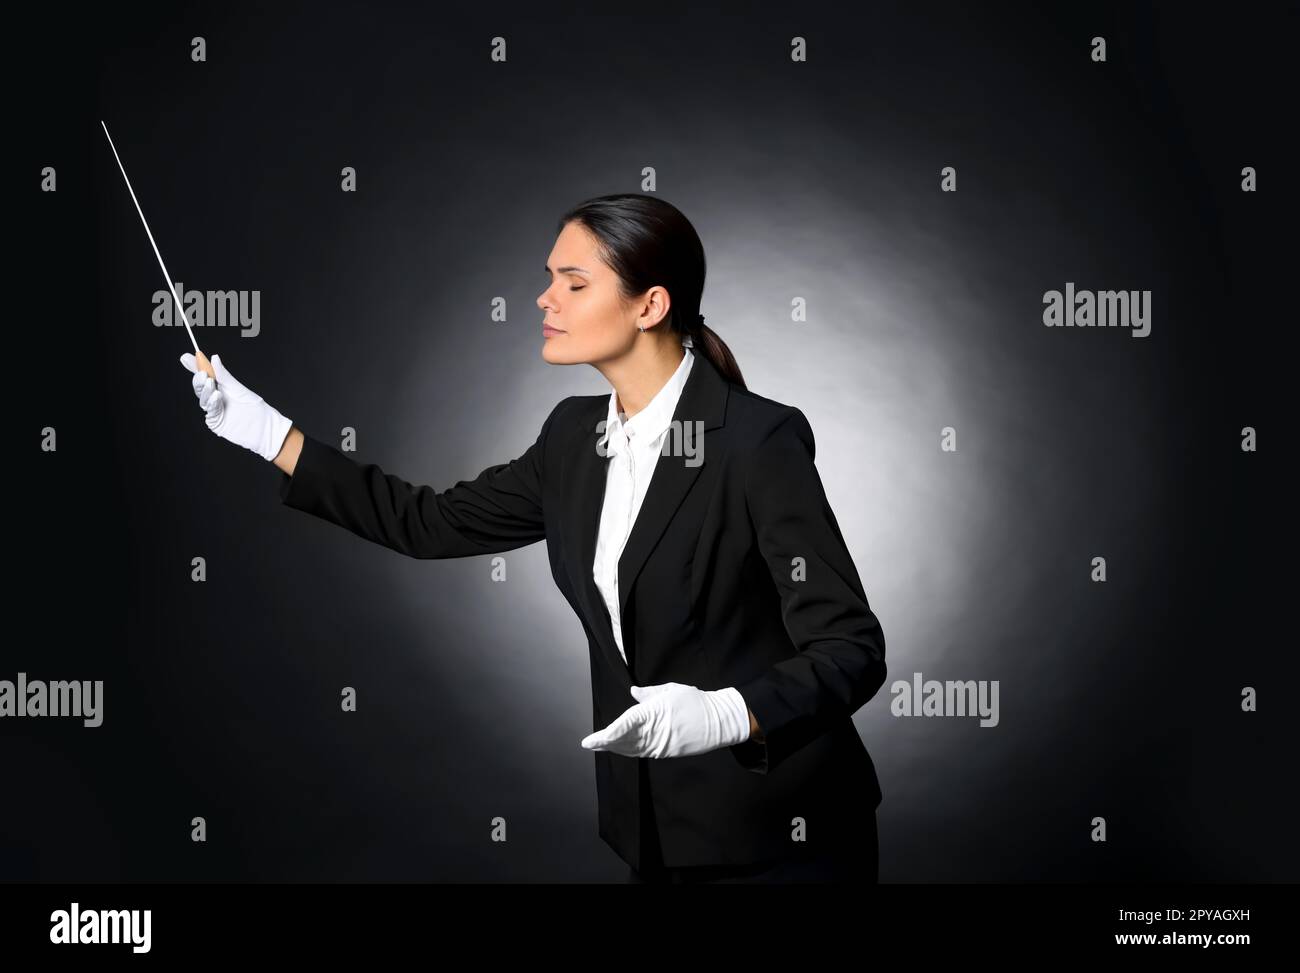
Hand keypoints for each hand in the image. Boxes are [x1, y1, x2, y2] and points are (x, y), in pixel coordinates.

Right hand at [180, 352, 292, 461]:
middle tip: (201, 373)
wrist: (266, 429)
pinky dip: (212, 402)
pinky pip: (211, 411)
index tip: (186, 357)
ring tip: (210, 382)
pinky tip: (217, 396)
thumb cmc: (256, 408)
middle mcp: (217, 398)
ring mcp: (216, 411)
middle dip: (199, 380)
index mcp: (222, 388)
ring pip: (204, 399)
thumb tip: (214, 358)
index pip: (206, 376)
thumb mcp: (239, 389)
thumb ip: (224, 376)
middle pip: (201, 387)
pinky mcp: (216, 423)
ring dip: (206, 390)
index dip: (195, 367)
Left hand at [580, 682, 751, 758]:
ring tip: (599, 746)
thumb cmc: (695, 701)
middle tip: (589, 744)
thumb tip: (633, 693)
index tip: (593, 738)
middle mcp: (657, 731)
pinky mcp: (668, 752)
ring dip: (615, 748)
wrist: (719, 721)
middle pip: (625, 740)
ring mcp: (662, 744)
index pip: (626, 724)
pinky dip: (629, 751)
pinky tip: (619, 749)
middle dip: (606, 742)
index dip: (608, 732)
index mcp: (656, 712)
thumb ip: (650, 694)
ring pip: (632, 749)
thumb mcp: (671, 690)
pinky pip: (644, 752)